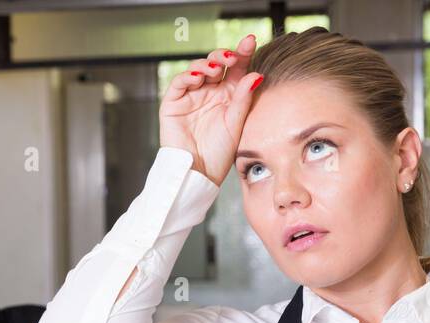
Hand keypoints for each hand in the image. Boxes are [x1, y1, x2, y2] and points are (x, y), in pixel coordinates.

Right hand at [160, 33, 261, 184]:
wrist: (197, 174)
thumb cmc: (218, 154)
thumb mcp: (236, 123)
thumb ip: (244, 99)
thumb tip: (255, 74)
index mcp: (228, 95)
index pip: (236, 69)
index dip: (242, 53)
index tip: (250, 41)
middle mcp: (210, 92)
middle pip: (216, 64)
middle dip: (223, 56)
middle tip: (232, 57)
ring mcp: (191, 96)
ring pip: (197, 69)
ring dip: (206, 64)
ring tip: (215, 69)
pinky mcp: (173, 104)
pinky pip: (179, 83)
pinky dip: (187, 76)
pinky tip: (198, 78)